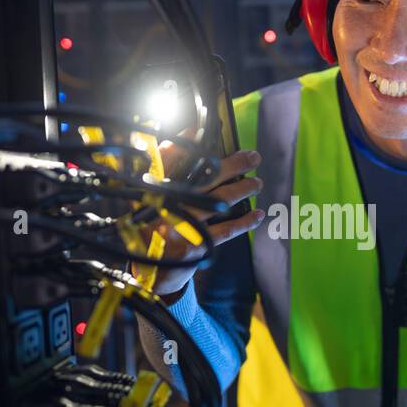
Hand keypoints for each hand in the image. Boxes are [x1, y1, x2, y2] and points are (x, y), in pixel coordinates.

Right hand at [133, 142, 263, 300]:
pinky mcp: (193, 246)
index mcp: (149, 189)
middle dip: (233, 164)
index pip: (169, 157)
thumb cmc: (153, 227)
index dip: (189, 143)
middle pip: (204, 176)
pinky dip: (244, 222)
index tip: (209, 133)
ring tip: (257, 183)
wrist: (148, 273)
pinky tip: (258, 215)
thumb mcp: (150, 198)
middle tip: (253, 156)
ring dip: (243, 189)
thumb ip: (165, 165)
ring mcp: (178, 225)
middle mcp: (162, 204)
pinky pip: (226, 230)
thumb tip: (189, 132)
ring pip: (219, 200)